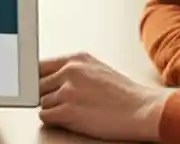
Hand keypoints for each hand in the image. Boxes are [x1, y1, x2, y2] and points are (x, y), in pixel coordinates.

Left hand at [38, 52, 169, 141]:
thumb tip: (51, 77)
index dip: (37, 78)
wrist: (142, 110)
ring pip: (41, 101)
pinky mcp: (68, 111)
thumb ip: (73, 70)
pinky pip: (45, 116)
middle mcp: (70, 71)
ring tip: (71, 110)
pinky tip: (69, 119)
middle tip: (60, 102)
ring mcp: (68, 91)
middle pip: (38, 84)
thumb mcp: (96, 69)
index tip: (37, 86)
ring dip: (52, 109)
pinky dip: (54, 120)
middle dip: (46, 95)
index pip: (39, 65)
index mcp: (76, 59)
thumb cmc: (124, 94)